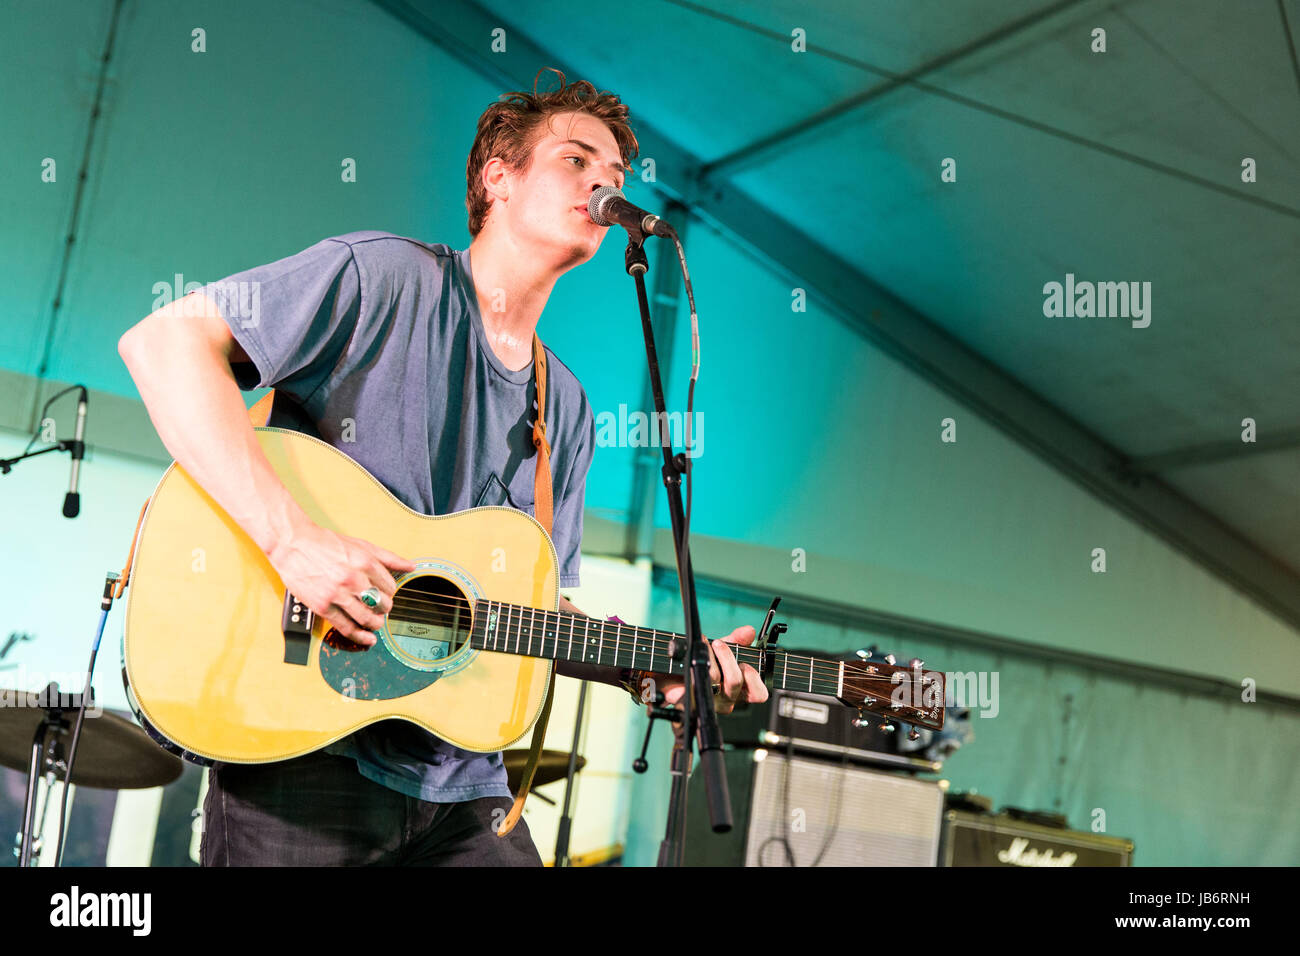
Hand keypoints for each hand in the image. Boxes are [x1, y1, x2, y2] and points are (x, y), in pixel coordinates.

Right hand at [266, 518, 415, 645]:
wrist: (293, 544)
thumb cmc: (325, 544)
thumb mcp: (361, 545)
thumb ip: (388, 557)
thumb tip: (411, 565)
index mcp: (365, 562)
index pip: (390, 587)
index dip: (390, 592)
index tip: (386, 594)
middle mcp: (353, 579)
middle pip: (382, 604)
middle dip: (384, 608)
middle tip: (381, 608)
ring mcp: (337, 594)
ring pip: (367, 618)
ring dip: (375, 623)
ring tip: (376, 622)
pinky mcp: (323, 606)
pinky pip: (346, 627)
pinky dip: (359, 636)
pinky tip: (367, 639)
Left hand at [654, 625, 768, 715]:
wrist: (671, 671)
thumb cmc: (700, 662)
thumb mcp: (722, 648)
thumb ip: (737, 640)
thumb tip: (749, 631)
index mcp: (740, 689)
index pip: (758, 694)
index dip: (755, 678)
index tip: (745, 663)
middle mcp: (728, 699)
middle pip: (736, 682)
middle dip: (728, 657)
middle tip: (719, 644)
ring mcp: (710, 701)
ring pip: (716, 679)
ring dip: (710, 656)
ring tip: (705, 643)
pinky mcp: (693, 699)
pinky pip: (698, 681)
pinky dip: (696, 661)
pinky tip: (691, 653)